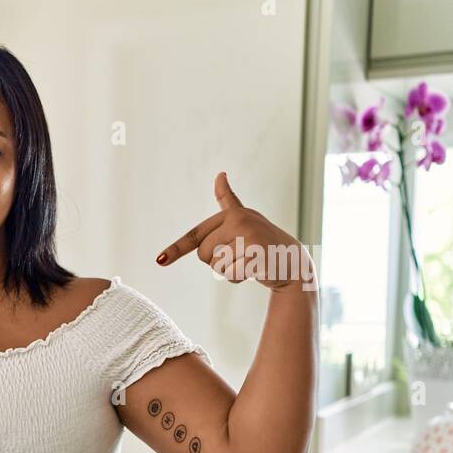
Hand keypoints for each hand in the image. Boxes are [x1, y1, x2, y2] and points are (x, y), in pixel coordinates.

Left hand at [155, 172, 313, 290]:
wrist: (292, 259)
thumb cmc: (261, 242)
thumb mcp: (243, 220)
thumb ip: (227, 202)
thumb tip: (220, 175)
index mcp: (233, 214)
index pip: (196, 234)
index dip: (176, 249)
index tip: (160, 260)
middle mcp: (240, 220)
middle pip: (204, 255)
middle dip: (217, 262)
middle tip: (240, 256)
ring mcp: (249, 235)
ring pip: (217, 266)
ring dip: (229, 271)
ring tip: (248, 260)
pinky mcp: (255, 253)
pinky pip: (230, 274)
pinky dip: (239, 277)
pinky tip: (255, 269)